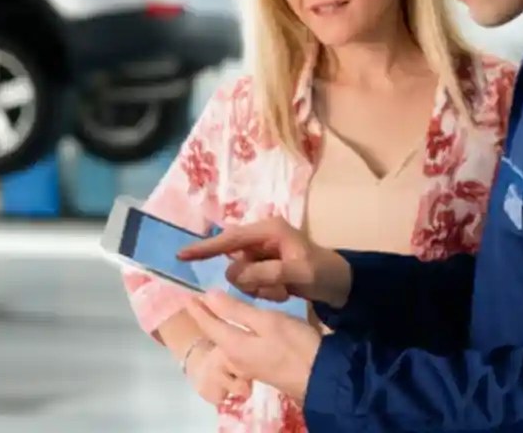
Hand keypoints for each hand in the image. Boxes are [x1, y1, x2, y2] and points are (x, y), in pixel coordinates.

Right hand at [178, 215, 352, 306]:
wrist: (341, 285)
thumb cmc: (324, 272)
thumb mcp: (300, 272)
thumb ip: (268, 272)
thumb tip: (235, 273)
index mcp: (268, 230)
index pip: (230, 239)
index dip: (205, 247)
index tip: (181, 254)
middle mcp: (261, 238)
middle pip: (234, 261)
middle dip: (251, 279)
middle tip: (278, 287)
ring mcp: (262, 254)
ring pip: (241, 276)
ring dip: (260, 288)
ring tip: (285, 289)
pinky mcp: (264, 268)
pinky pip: (250, 283)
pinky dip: (264, 291)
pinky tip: (284, 291)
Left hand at [185, 291, 321, 401]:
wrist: (321, 377)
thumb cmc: (294, 345)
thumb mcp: (266, 321)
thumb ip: (236, 310)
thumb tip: (208, 295)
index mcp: (233, 346)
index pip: (208, 324)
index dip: (197, 309)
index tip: (187, 295)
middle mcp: (235, 358)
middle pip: (215, 335)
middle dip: (205, 318)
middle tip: (198, 300)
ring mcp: (249, 366)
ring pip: (227, 341)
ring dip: (218, 325)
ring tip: (215, 310)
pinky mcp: (262, 368)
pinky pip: (238, 347)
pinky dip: (232, 333)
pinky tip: (238, 327)